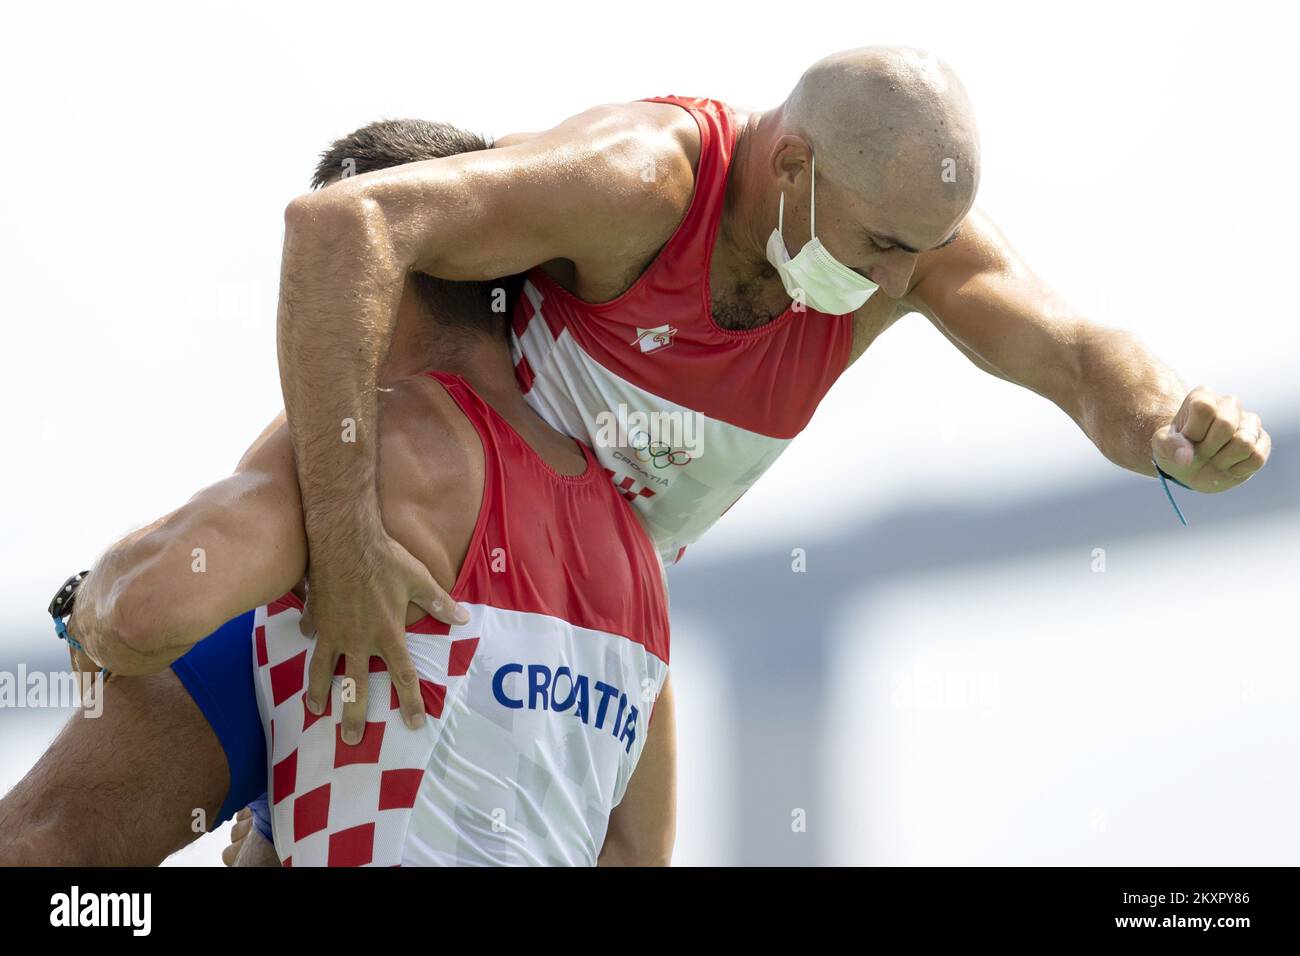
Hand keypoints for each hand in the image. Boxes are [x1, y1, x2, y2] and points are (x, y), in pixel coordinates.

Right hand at [299, 524, 466, 743]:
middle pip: (355, 687)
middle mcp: (358, 640)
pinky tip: (305, 644)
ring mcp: (332, 631)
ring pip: (322, 671)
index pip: (403, 676)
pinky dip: (308, 640)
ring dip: (319, 692)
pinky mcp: (314, 617)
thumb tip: (463, 618)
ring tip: (315, 709)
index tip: (415, 724)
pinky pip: (309, 634)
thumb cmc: (385, 558)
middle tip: (351, 740)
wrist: (344, 539)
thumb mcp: (419, 579)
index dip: (411, 702)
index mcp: (387, 634)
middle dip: (353, 716)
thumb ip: (438, 602)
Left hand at [1151, 385, 1270, 492]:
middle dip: (1208, 447)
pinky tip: (1229, 465)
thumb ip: (1169, 447)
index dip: (1193, 431)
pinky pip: (1257, 457)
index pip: (1204, 407)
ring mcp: (1249, 421)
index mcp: (1203, 396)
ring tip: (1215, 459)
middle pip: (1225, 424)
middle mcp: (1229, 404)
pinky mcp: (1262, 441)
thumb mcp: (1162, 447)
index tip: (1187, 438)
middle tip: (1201, 452)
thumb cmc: (1176, 450)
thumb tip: (1186, 457)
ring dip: (1223, 459)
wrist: (1191, 467)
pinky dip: (1238, 469)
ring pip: (1244, 442)